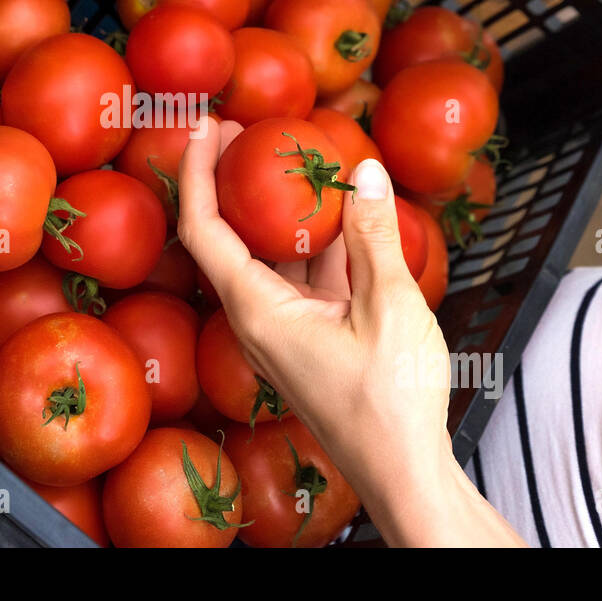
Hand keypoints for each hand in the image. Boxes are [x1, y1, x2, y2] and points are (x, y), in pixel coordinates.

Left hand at [178, 118, 522, 545]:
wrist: (405, 474)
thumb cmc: (390, 406)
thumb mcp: (389, 308)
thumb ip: (374, 236)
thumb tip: (365, 172)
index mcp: (256, 311)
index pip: (203, 228)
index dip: (196, 172)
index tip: (203, 126)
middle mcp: (257, 319)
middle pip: (231, 236)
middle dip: (235, 180)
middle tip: (248, 130)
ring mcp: (282, 331)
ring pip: (273, 256)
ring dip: (285, 211)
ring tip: (302, 161)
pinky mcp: (309, 339)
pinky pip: (304, 279)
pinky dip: (320, 244)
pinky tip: (346, 215)